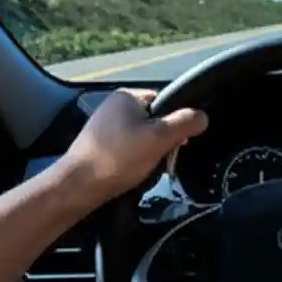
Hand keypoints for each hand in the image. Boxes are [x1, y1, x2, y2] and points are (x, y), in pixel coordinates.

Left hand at [59, 88, 207, 202]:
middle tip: (165, 158)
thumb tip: (203, 116)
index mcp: (127, 96)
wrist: (78, 185)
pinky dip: (134, 159)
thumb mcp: (159, 138)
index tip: (181, 142)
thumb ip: (184, 123)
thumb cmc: (120, 157)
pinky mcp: (97, 144)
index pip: (164, 102)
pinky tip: (132, 172)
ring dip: (149, 152)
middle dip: (163, 140)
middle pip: (153, 120)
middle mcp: (113, 105)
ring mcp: (103, 125)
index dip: (176, 121)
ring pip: (141, 136)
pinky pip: (126, 148)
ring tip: (148, 168)